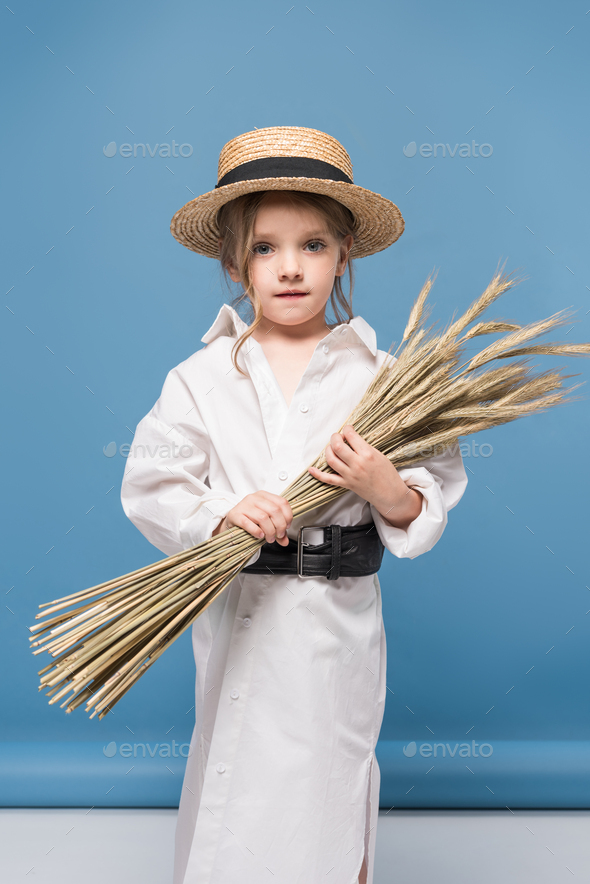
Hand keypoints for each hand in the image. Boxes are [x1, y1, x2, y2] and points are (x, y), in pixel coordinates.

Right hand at [212, 491, 292, 545]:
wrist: (231, 520)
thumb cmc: (250, 518)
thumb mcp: (266, 521)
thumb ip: (277, 529)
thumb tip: (285, 541)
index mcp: (264, 496)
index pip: (282, 502)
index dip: (288, 516)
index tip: (287, 526)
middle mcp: (254, 498)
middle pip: (274, 510)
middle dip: (280, 526)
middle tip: (278, 535)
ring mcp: (244, 505)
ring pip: (263, 517)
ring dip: (270, 531)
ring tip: (269, 538)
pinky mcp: (235, 514)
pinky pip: (248, 523)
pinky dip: (256, 531)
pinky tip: (259, 535)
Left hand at [307, 425, 422, 530]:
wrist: (390, 494)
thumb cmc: (388, 474)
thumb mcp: (380, 455)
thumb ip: (365, 447)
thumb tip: (351, 438)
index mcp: (368, 454)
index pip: (351, 436)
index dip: (347, 429)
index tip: (347, 429)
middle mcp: (357, 464)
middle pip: (338, 446)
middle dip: (335, 437)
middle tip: (338, 436)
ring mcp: (350, 475)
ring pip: (331, 460)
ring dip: (328, 450)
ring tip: (331, 446)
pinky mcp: (346, 484)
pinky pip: (328, 479)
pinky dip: (318, 474)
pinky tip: (311, 469)